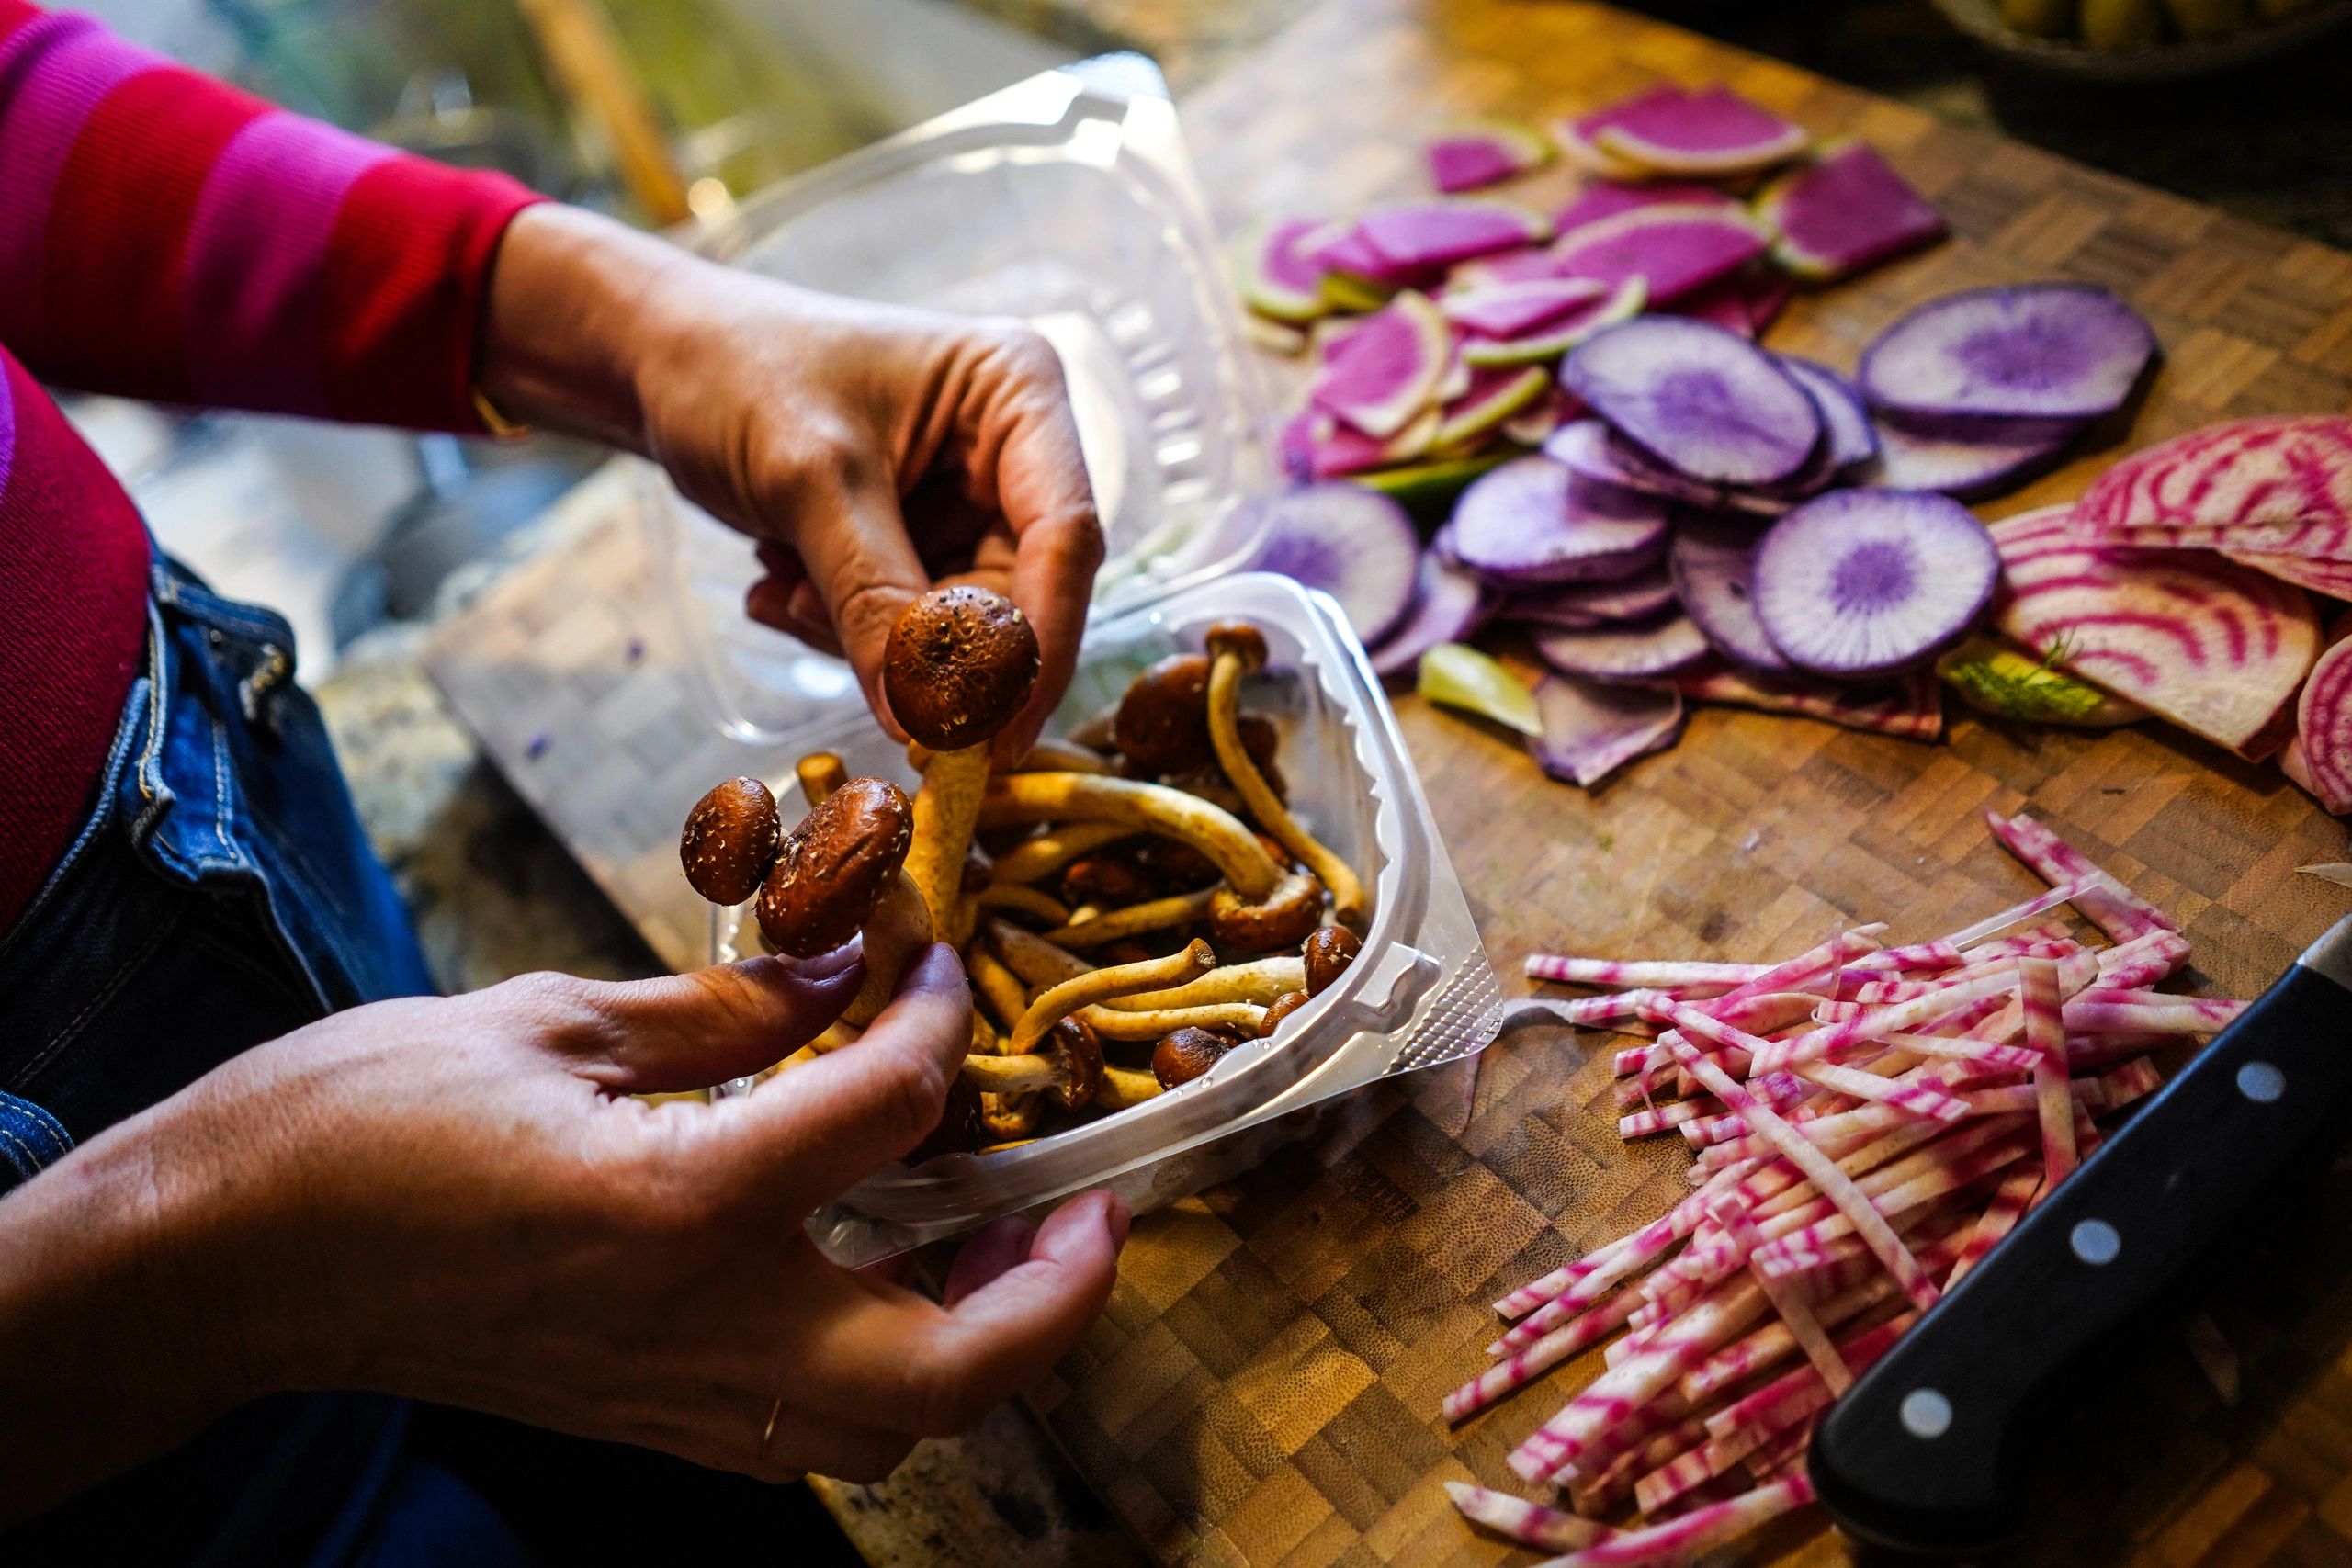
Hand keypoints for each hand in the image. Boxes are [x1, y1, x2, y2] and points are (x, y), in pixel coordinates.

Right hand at [0, 946, 1125, 1519]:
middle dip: (1058, 1292)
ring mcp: (676, 1396)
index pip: (890, 1111)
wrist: (225, 1261)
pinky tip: (875, 1276)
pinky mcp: (644, 1421)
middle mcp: (702, 1326)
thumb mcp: (549, 1018)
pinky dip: (883, 1371)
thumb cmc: (359, 1121)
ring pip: (895, 1428)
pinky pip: (810, 1434)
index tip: (942, 969)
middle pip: (954, 1372)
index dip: (942, 1022)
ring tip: (995, 1236)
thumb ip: (721, 1009)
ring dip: (982, 1343)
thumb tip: (843, 976)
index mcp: (680, 1201)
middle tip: (1088, 1203)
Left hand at [480, 205, 1104, 757]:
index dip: (1041, 643)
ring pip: (957, 630)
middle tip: (825, 633)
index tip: (997, 734)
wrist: (661, 359)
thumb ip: (870, 598)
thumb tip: (918, 719)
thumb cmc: (735, 371)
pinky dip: (844, 630)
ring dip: (865, 638)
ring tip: (782, 589)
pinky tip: (778, 587)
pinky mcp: (926, 542)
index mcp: (1018, 394)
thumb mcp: (807, 481)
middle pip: (1017, 597)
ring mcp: (970, 501)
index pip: (1066, 536)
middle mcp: (1013, 451)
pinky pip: (911, 628)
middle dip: (923, 645)